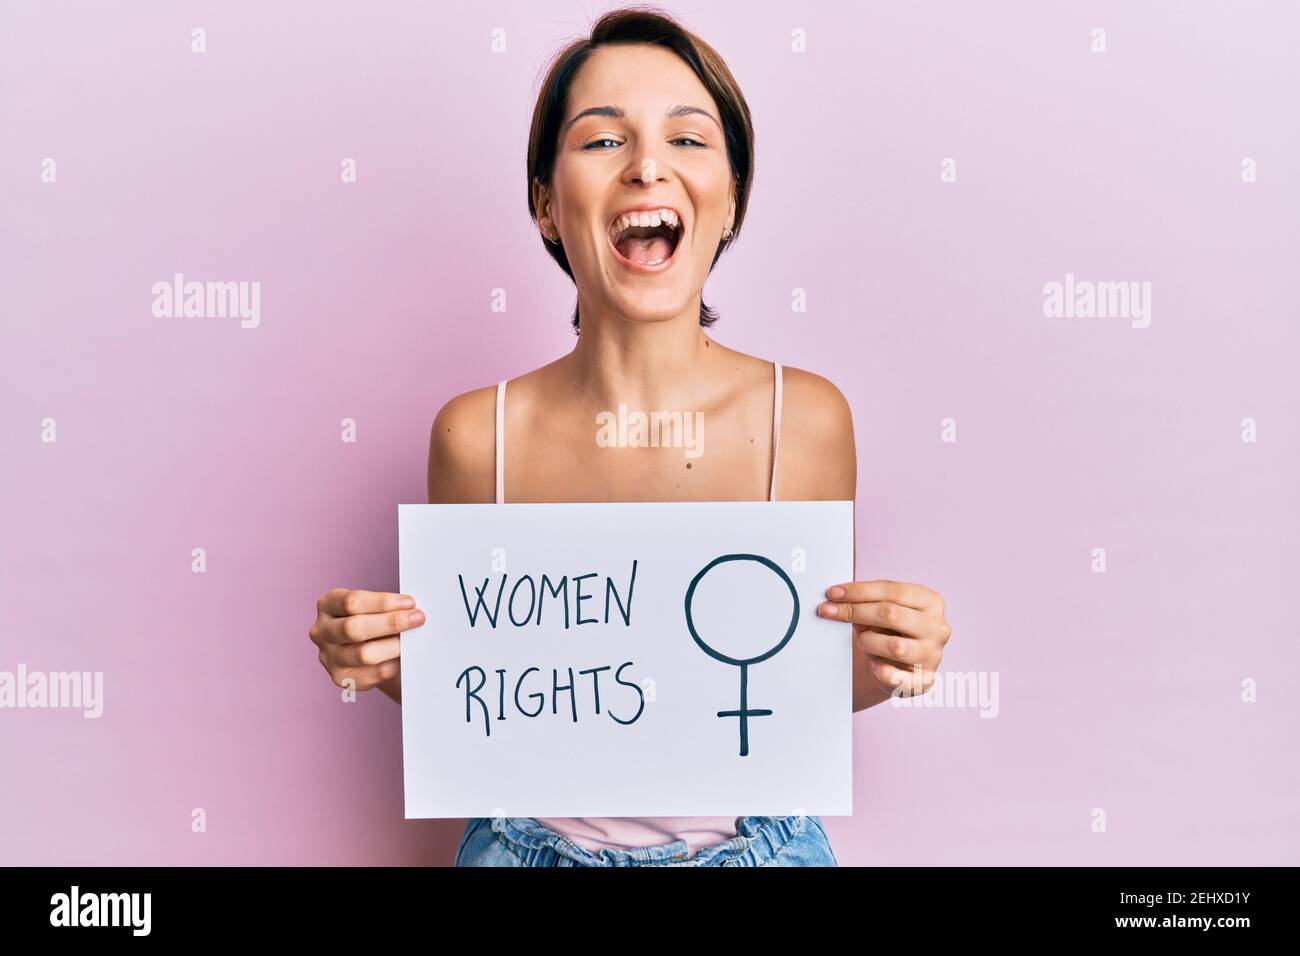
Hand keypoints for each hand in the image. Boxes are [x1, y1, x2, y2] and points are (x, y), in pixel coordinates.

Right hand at [309, 588, 424, 692]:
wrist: (369, 649)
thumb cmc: (373, 620)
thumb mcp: (373, 607)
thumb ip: (387, 607)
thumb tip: (413, 610)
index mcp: (328, 605)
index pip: (351, 602)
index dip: (382, 602)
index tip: (410, 602)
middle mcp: (321, 631)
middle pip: (353, 628)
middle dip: (390, 623)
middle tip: (418, 618)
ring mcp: (328, 657)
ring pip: (362, 654)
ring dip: (393, 646)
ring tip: (412, 641)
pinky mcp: (341, 678)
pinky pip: (371, 674)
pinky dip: (391, 665)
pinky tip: (401, 658)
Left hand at [817, 580, 950, 695]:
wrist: (898, 668)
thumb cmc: (887, 631)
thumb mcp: (880, 610)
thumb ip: (865, 601)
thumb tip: (835, 598)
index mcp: (930, 601)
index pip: (892, 590)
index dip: (859, 591)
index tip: (832, 593)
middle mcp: (938, 627)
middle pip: (891, 613)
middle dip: (855, 611)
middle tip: (828, 612)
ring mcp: (934, 655)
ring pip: (894, 646)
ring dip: (868, 642)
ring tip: (862, 642)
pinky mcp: (925, 681)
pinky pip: (895, 677)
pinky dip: (879, 670)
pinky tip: (873, 664)